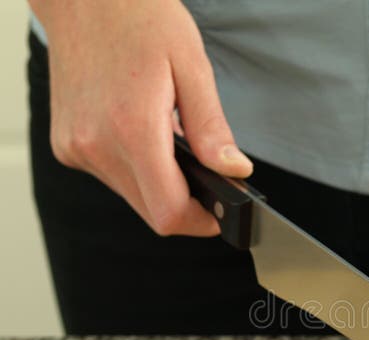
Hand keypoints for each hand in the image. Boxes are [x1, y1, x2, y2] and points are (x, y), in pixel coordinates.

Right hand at [31, 0, 252, 235]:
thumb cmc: (138, 18)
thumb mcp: (192, 67)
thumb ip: (212, 128)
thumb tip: (234, 170)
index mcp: (132, 128)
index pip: (168, 211)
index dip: (200, 222)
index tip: (219, 214)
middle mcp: (96, 145)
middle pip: (151, 212)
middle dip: (185, 205)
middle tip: (207, 176)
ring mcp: (75, 147)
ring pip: (132, 197)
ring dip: (159, 185)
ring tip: (170, 141)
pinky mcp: (66, 145)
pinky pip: (112, 177)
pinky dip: (136, 169)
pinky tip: (143, 135)